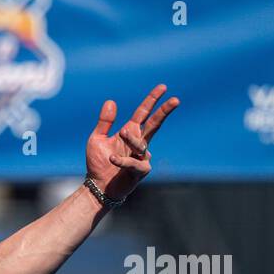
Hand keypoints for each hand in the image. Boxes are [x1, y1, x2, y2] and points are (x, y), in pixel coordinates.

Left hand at [86, 84, 178, 200]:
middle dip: (164, 112)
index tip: (163, 87)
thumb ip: (105, 122)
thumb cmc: (98, 162)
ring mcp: (142, 157)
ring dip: (132, 138)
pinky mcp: (140, 172)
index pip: (143, 113)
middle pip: (155, 124)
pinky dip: (123, 160)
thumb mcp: (97, 139)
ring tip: (122, 134)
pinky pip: (134, 163)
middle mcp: (139, 143)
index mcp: (130, 132)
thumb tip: (111, 101)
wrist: (98, 186)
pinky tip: (112, 158)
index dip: (152, 100)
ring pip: (141, 144)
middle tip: (176, 100)